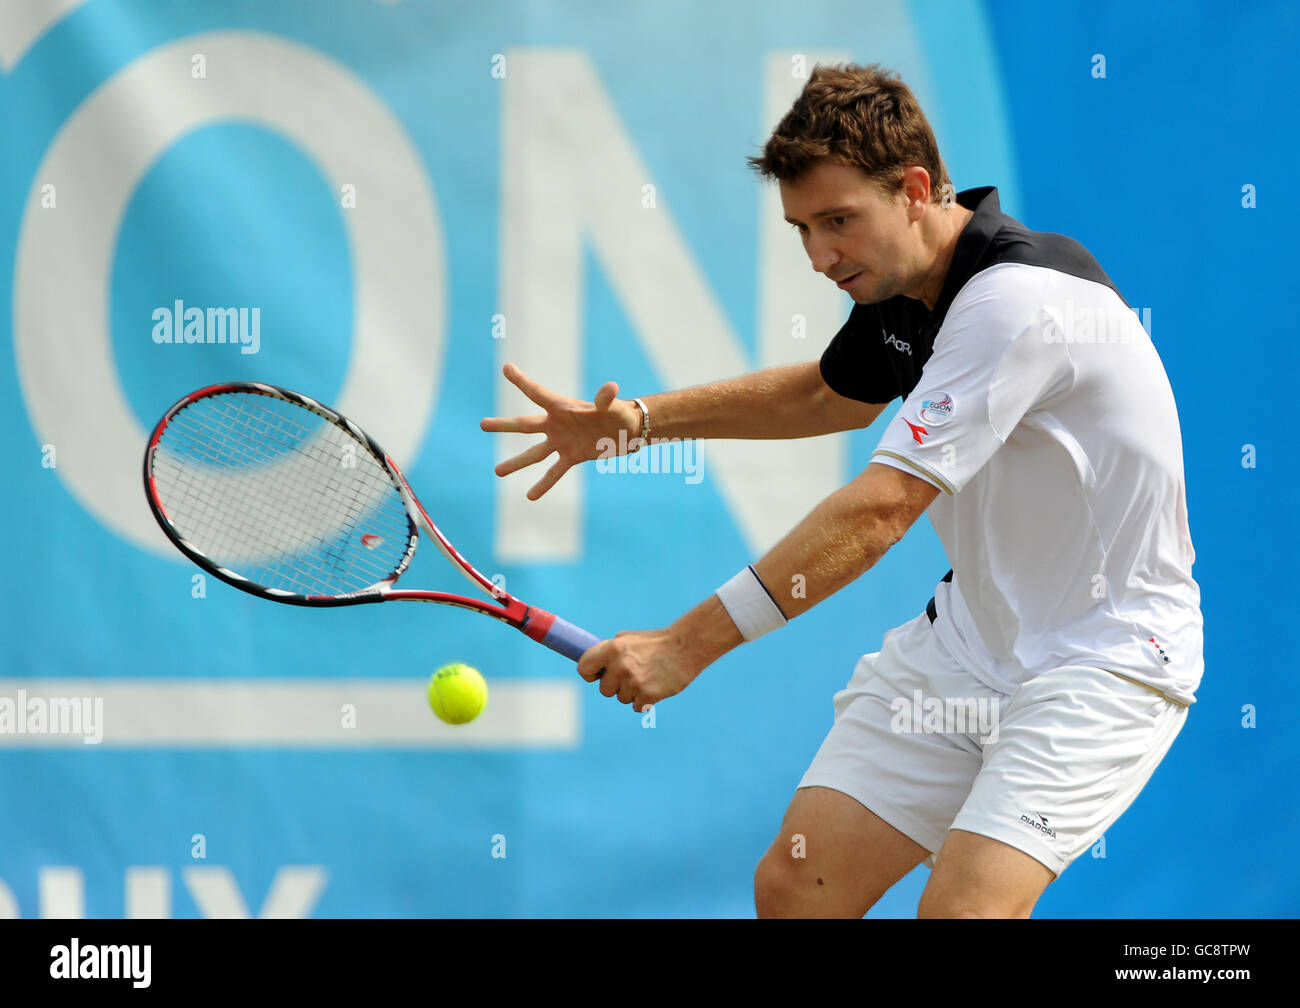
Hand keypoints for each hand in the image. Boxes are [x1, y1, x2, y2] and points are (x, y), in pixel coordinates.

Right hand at [481, 363, 641, 499]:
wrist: (628, 431)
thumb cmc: (620, 413)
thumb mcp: (614, 407)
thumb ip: (607, 400)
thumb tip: (610, 388)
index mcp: (563, 407)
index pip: (538, 393)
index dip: (522, 381)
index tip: (506, 368)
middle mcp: (557, 424)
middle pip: (525, 424)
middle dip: (504, 426)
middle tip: (482, 424)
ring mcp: (562, 441)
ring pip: (534, 453)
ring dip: (516, 462)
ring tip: (497, 472)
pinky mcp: (572, 457)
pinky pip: (555, 472)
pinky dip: (543, 484)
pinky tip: (530, 496)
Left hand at [576, 628, 704, 711]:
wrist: (687, 647)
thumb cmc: (656, 642)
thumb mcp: (629, 639)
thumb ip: (610, 651)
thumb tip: (593, 665)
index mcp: (612, 648)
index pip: (584, 668)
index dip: (590, 674)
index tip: (598, 675)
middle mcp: (620, 665)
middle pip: (605, 690)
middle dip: (616, 685)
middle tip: (634, 674)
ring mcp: (634, 682)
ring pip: (621, 699)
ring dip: (632, 692)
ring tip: (648, 677)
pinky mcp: (648, 695)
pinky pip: (636, 706)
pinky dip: (645, 701)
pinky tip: (655, 686)